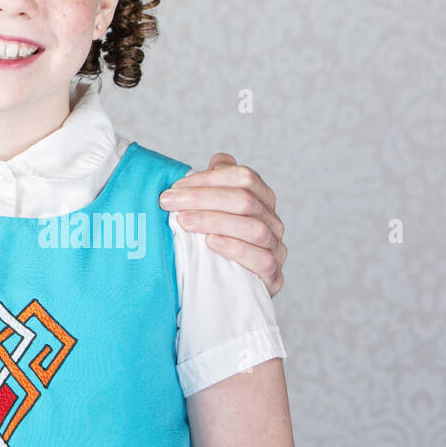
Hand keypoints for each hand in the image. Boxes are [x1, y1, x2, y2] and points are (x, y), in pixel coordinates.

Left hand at [160, 153, 285, 295]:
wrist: (222, 286)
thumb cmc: (214, 239)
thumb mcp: (212, 208)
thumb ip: (216, 183)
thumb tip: (218, 160)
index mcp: (262, 198)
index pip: (243, 177)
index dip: (208, 178)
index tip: (175, 186)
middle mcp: (273, 221)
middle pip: (245, 201)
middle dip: (202, 198)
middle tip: (168, 202)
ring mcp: (277, 249)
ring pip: (254, 228)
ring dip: (214, 221)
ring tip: (184, 222)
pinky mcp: (274, 277)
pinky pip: (262, 260)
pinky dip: (235, 249)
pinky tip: (211, 243)